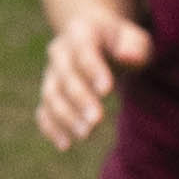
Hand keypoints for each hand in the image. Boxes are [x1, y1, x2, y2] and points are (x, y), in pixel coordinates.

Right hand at [35, 4, 151, 149]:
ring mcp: (51, 73)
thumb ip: (134, 45)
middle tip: (96, 120)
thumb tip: (128, 56)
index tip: (107, 91)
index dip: (93, 70)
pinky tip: (65, 145)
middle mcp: (60, 52)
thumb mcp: (133, 37)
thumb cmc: (121, 42)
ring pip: (52, 95)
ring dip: (66, 116)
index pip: (84, 51)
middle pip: (65, 76)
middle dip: (80, 99)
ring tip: (86, 135)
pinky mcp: (50, 93)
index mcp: (81, 33)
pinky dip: (51, 128)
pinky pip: (44, 111)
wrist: (96, 39)